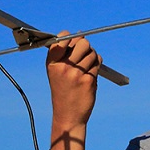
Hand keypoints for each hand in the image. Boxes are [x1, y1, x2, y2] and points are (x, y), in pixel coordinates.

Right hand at [45, 31, 101, 149]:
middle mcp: (63, 67)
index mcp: (52, 62)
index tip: (73, 43)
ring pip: (92, 53)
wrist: (68, 115)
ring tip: (86, 68)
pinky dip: (96, 65)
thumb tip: (79, 34)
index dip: (71, 37)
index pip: (63, 38)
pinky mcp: (88, 81)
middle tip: (83, 55)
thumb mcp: (56, 71)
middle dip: (86, 46)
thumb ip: (64, 54)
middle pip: (82, 42)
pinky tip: (90, 74)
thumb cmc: (63, 91)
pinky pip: (98, 63)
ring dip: (93, 57)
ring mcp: (76, 74)